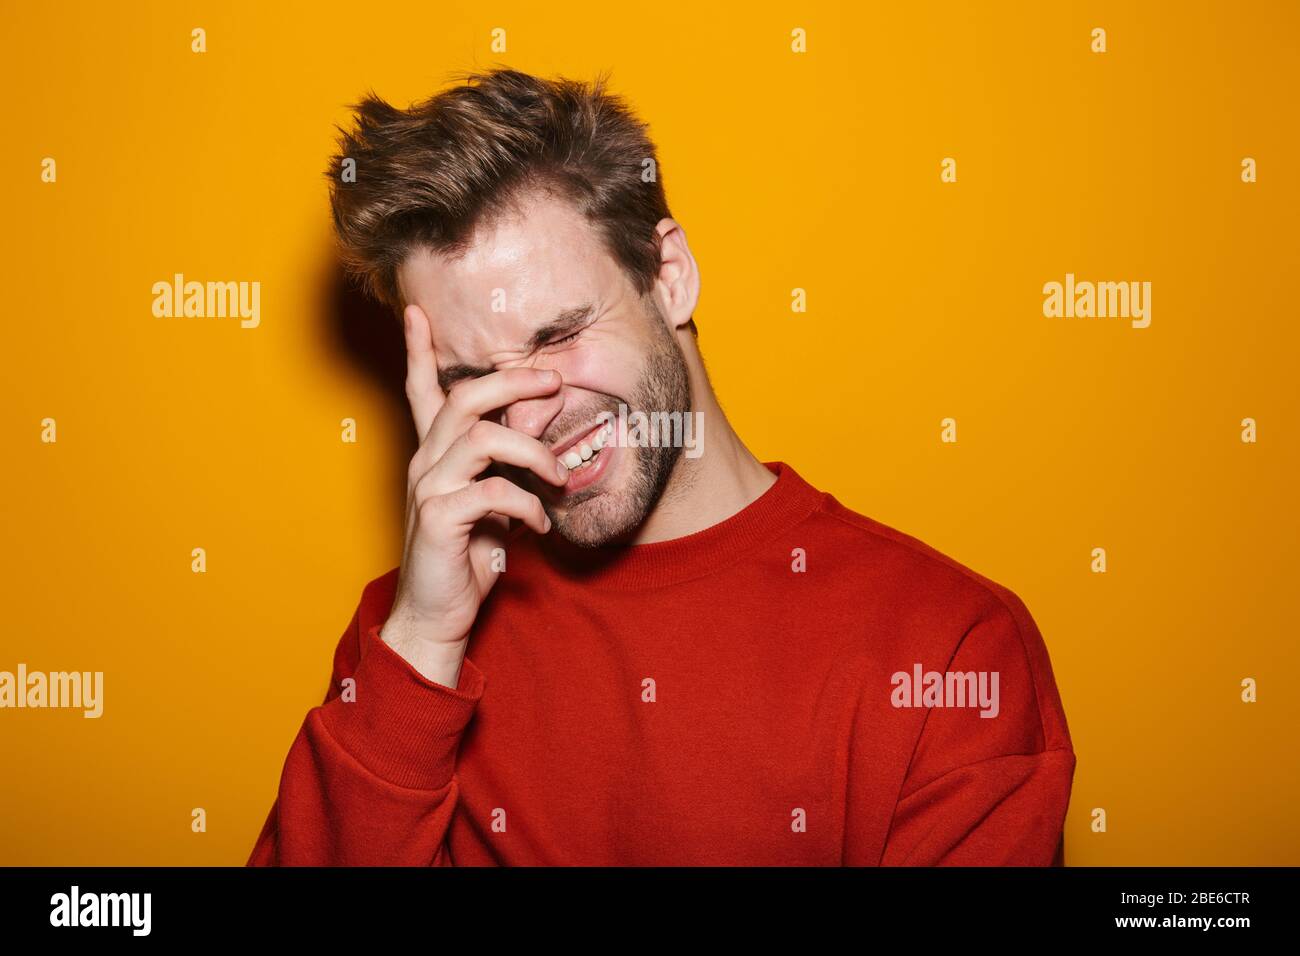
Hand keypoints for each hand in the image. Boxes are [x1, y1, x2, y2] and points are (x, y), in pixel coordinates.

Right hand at [380, 304, 568, 684]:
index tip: (418, 311)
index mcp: (434, 453)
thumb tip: (540, 426)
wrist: (436, 615)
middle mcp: (425, 462)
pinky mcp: (439, 519)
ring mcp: (429, 488)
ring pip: (482, 439)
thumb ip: (506, 465)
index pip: (420, 390)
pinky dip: (527, 506)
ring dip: (534, 452)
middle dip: (513, 381)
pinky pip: (492, 492)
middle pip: (465, 398)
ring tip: (561, 477)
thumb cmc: (466, 556)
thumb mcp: (491, 502)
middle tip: (555, 382)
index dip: (419, 350)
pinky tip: (540, 527)